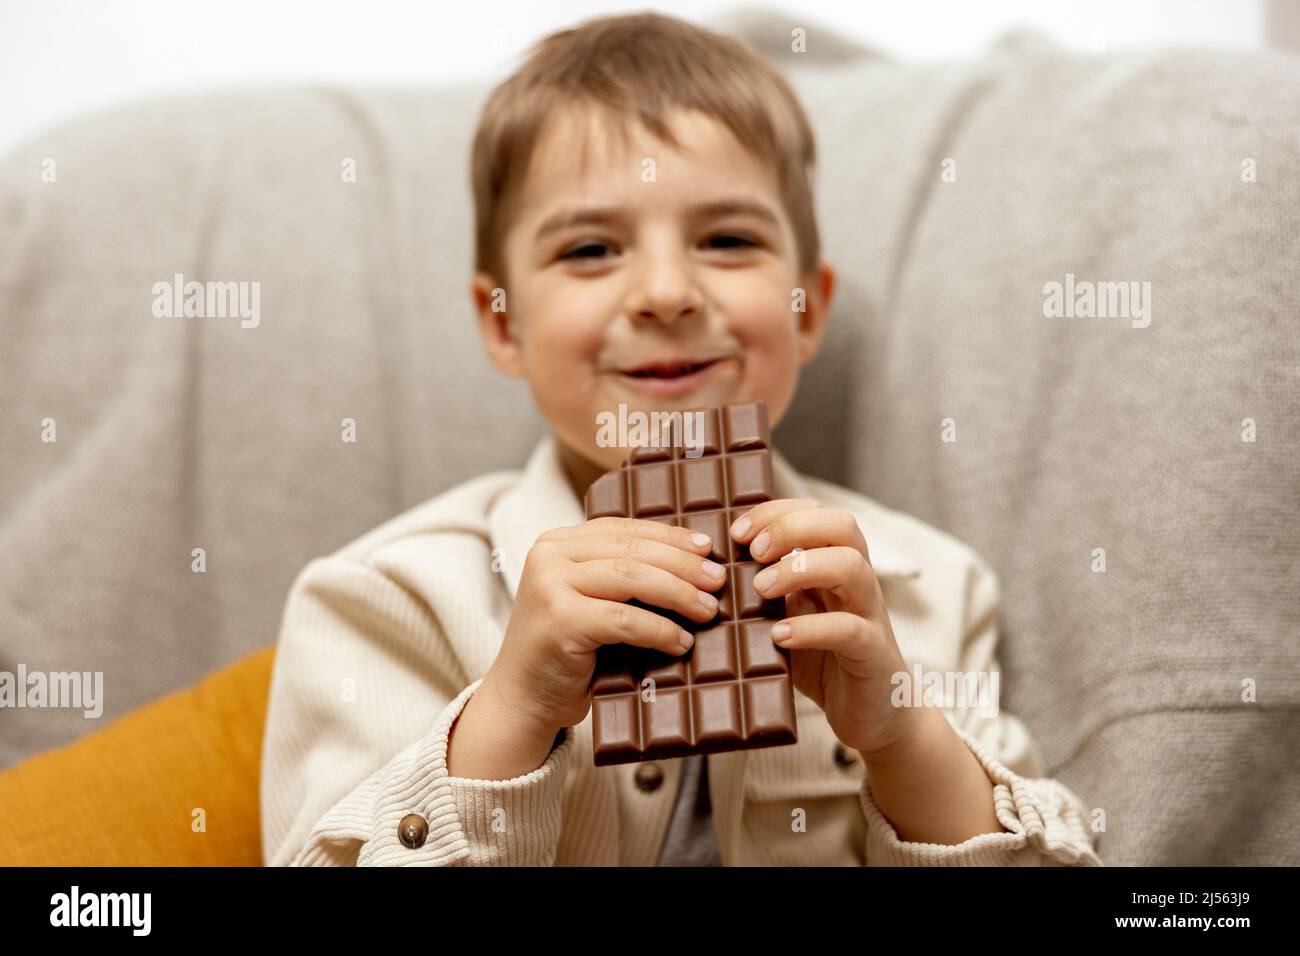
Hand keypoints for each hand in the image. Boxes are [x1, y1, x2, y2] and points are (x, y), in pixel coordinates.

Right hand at [486, 516, 725, 735]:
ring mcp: (550, 585)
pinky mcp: (560, 620)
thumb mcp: (591, 600)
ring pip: (632, 577)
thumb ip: (622, 576)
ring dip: (679, 594)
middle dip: (683, 564)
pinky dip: (660, 630)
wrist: (522, 700)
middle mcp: (549, 555)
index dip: (670, 536)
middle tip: (718, 581)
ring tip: (708, 610)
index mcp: (557, 542)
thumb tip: (695, 564)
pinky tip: (681, 642)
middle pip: (632, 549)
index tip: (707, 549)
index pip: (624, 528)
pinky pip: (625, 619)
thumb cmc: (566, 653)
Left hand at [731, 499, 921, 759]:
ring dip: (800, 568)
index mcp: (838, 567)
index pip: (818, 514)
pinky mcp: (873, 654)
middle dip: (792, 527)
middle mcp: (859, 583)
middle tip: (753, 551)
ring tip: (760, 588)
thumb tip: (713, 570)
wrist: (874, 715)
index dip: (778, 513)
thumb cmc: (823, 661)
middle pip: (843, 526)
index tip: (738, 531)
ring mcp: (870, 616)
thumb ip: (767, 591)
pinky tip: (779, 636)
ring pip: (852, 567)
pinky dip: (811, 628)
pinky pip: (850, 630)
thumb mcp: (790, 616)